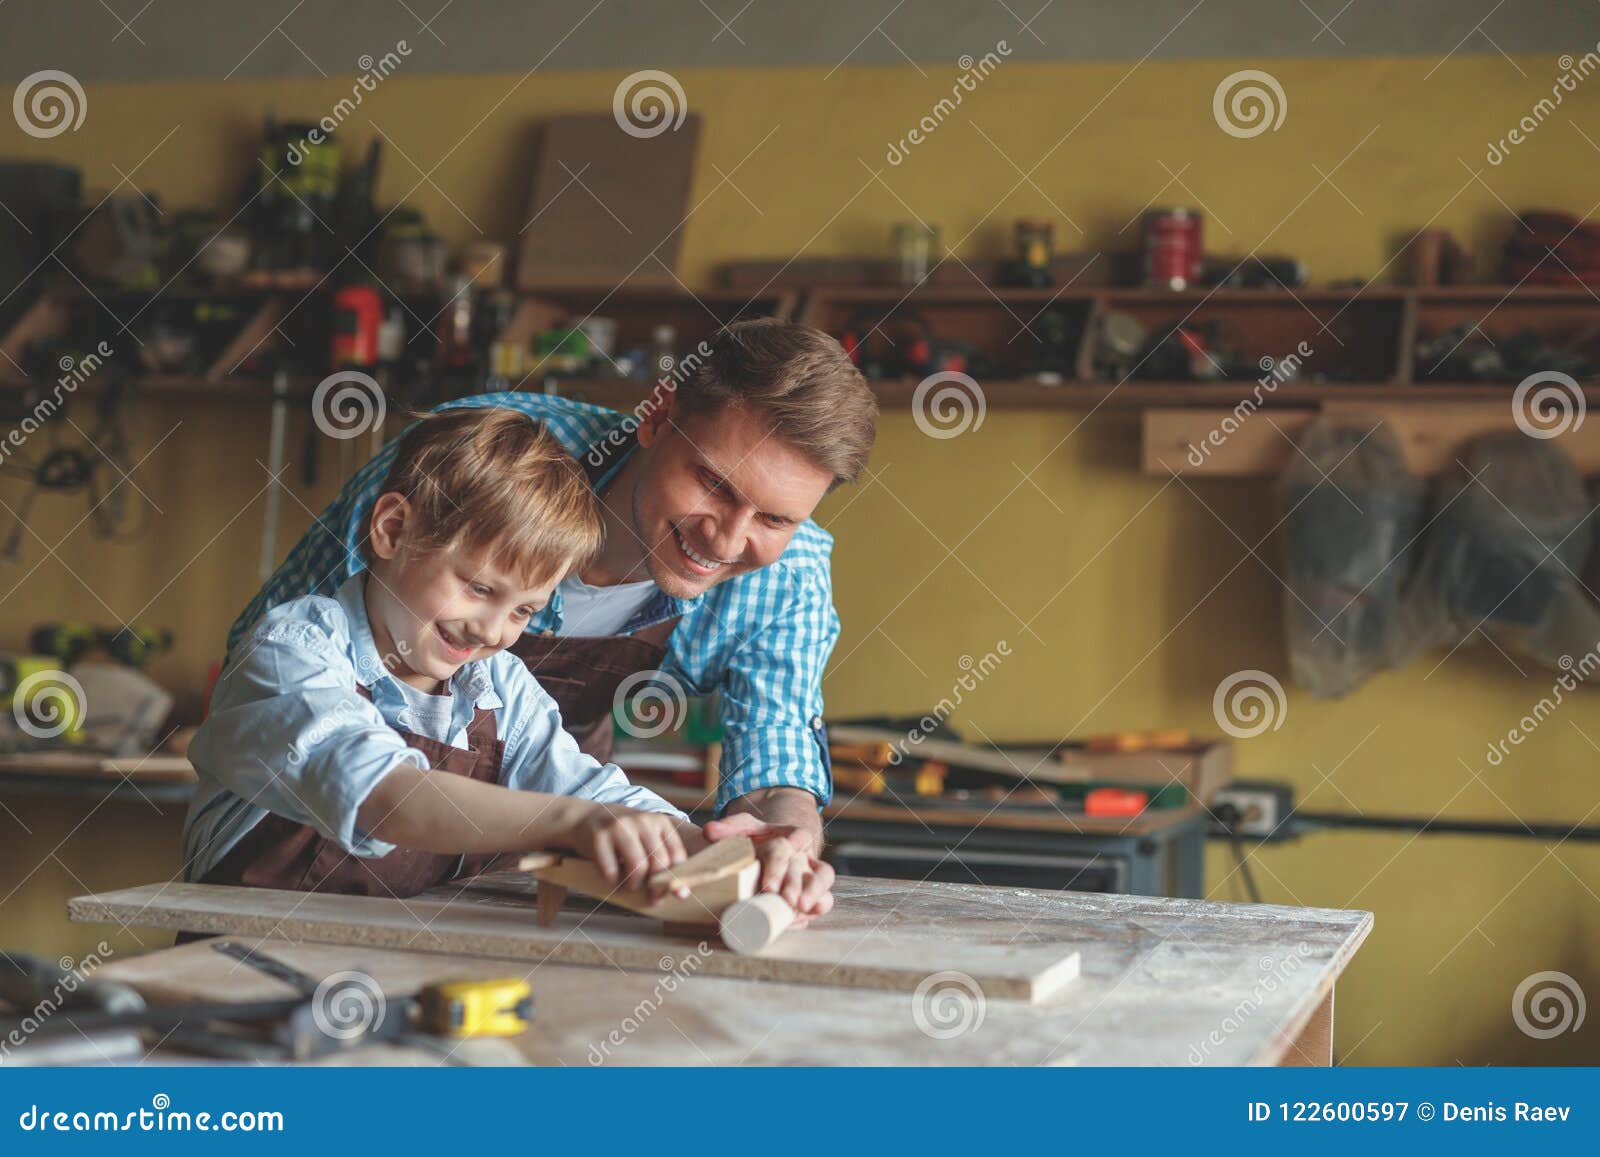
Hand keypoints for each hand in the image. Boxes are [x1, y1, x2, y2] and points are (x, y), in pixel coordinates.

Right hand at [566, 802, 688, 892]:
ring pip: (638, 868)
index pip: (677, 855)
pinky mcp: (599, 837)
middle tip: (651, 897)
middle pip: (659, 863)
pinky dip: (613, 883)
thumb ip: (664, 859)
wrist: (587, 817)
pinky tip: (613, 879)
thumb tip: (682, 893)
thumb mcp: (648, 837)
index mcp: (660, 821)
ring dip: (634, 885)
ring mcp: (620, 827)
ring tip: (630, 885)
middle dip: (656, 887)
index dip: (677, 879)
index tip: (675, 894)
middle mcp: (642, 820)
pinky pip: (611, 871)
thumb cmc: (624, 836)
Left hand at [701, 812, 834, 925]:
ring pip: (823, 880)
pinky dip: (813, 909)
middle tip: (784, 896)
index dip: (793, 846)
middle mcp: (805, 855)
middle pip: (807, 866)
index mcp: (792, 835)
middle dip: (795, 881)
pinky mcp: (812, 894)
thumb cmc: (755, 840)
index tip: (786, 856)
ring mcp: (811, 875)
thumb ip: (728, 828)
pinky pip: (821, 901)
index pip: (797, 837)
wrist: (765, 851)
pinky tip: (798, 919)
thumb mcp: (744, 829)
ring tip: (800, 908)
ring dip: (814, 894)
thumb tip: (709, 832)